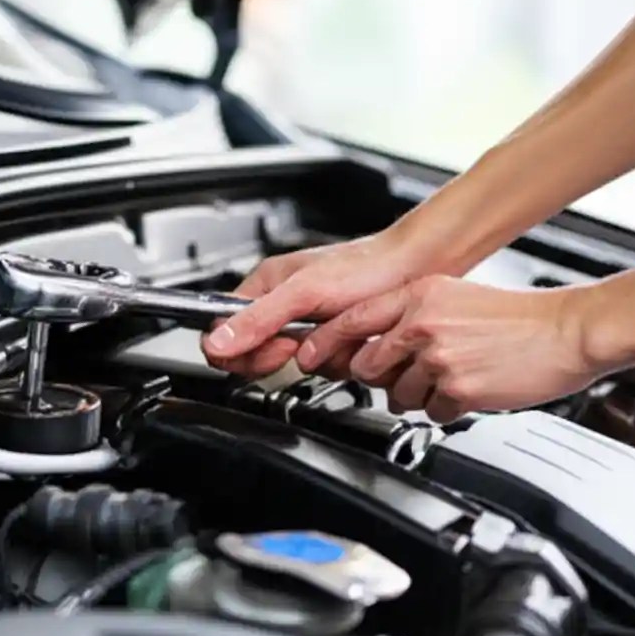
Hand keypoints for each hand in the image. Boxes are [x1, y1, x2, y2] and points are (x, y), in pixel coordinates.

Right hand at [201, 231, 428, 378]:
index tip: (276, 348)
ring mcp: (307, 327)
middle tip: (305, 344)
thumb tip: (218, 341)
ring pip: (293, 367)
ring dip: (319, 358)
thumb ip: (258, 319)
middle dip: (286, 356)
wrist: (416, 270)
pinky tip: (353, 344)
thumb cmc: (365, 267)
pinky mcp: (332, 342)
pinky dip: (340, 361)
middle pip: (257, 355)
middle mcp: (281, 308)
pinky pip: (322, 367)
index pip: (223, 333)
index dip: (243, 351)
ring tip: (337, 337)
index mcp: (263, 287)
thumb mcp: (303, 293)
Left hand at [299, 275, 598, 420]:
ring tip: (451, 378)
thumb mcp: (454, 298)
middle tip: (407, 375)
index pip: (353, 320)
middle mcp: (422, 323)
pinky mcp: (457, 388)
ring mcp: (438, 357)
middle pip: (368, 366)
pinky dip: (448, 408)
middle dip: (381, 378)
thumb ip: (412, 316)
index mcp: (419, 295)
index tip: (305, 355)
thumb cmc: (518, 319)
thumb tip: (376, 344)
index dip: (324, 342)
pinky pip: (432, 411)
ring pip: (398, 393)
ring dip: (419, 394)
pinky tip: (470, 389)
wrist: (567, 332)